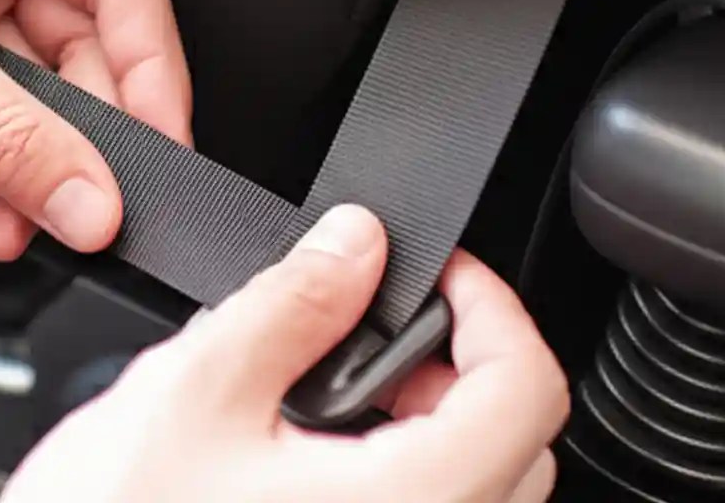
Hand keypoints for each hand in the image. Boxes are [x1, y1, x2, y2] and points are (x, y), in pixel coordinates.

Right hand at [0, 205, 570, 502]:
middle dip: (453, 359)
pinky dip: (394, 468)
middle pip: (516, 439)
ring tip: (320, 392)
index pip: (528, 388)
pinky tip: (306, 453)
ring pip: (476, 485)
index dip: (491, 303)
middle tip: (370, 326)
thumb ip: (292, 304)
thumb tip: (354, 245)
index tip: (436, 272)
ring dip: (423, 416)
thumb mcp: (196, 394)